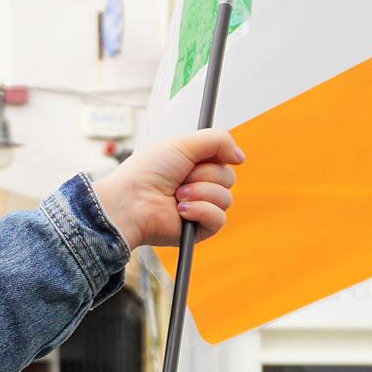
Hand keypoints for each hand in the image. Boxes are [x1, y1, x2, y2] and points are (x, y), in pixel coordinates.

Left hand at [90, 128, 243, 251]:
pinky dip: (202, 211)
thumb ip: (218, 140)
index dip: (216, 156)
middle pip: (228, 178)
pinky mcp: (197, 230)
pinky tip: (181, 210)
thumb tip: (240, 157)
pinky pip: (220, 219)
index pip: (224, 160)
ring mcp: (199, 209)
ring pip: (226, 198)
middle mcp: (198, 187)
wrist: (131, 201)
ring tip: (177, 195)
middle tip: (180, 179)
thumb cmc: (148, 172)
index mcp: (193, 167)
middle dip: (205, 175)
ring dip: (201, 193)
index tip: (200, 157)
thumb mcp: (183, 144)